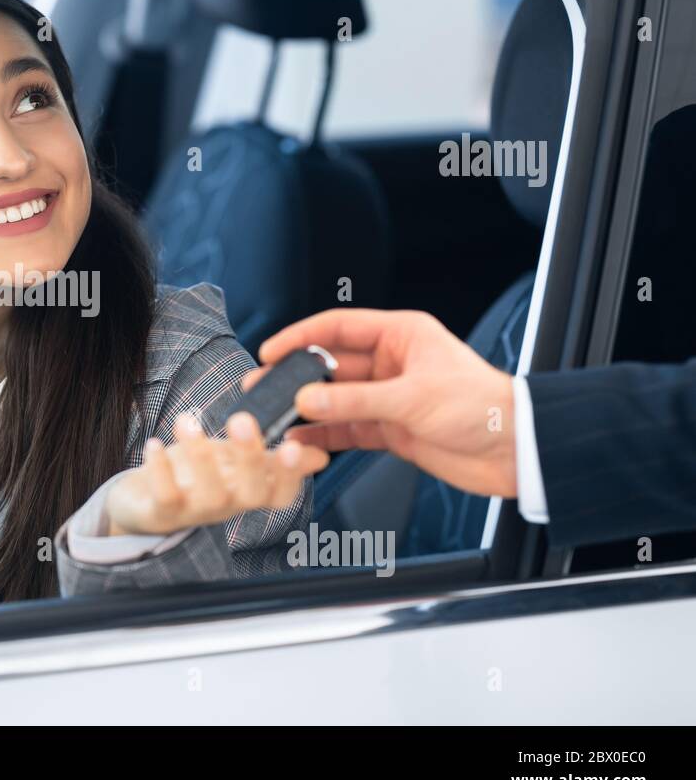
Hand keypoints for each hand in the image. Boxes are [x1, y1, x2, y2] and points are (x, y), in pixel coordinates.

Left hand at [104, 411, 328, 536]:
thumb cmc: (198, 478)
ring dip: (200, 455)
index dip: (290, 474)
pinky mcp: (160, 511)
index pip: (280, 493)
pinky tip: (155, 444)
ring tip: (188, 420)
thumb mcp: (238, 465)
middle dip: (249, 457)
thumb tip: (320, 455)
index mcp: (249, 492)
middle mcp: (226, 505)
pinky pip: (165, 496)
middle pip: (249, 493)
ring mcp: (194, 511)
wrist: (145, 504)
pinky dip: (160, 470)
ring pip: (207, 493)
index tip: (293, 445)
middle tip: (243, 419)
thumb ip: (273, 460)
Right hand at [249, 309, 517, 496]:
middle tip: (263, 388)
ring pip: (335, 399)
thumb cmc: (483, 407)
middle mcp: (391, 363)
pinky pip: (347, 429)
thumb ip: (355, 400)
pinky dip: (324, 437)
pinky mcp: (391, 429)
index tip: (270, 351)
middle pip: (330, 365)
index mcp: (400, 335)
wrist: (516, 452)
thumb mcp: (413, 398)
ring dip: (307, 410)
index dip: (300, 337)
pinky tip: (303, 443)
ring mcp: (388, 397)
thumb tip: (309, 399)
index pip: (337, 327)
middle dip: (296, 377)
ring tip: (275, 418)